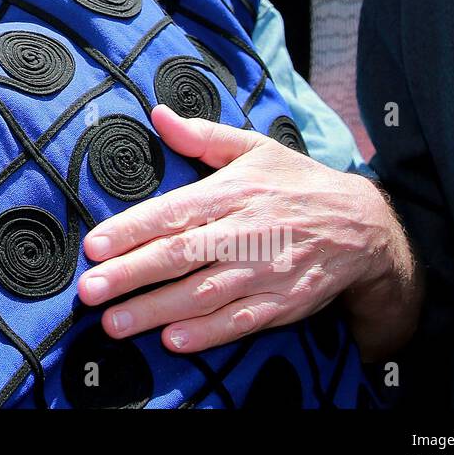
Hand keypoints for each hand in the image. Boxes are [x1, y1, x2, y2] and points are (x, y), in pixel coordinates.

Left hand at [77, 105, 417, 359]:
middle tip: (89, 291)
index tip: (94, 246)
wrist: (363, 225)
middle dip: (131, 274)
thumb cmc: (296, 183)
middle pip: (180, 255)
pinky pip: (241, 321)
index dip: (131, 230)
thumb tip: (159, 114)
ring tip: (114, 323)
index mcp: (232, 192)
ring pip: (203, 293)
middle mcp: (245, 232)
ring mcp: (264, 271)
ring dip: (157, 310)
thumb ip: (202, 136)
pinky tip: (174, 341)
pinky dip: (208, 332)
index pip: (173, 212)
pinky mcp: (283, 303)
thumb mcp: (254, 149)